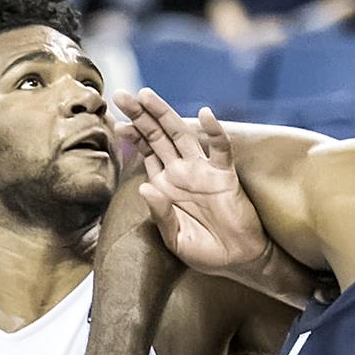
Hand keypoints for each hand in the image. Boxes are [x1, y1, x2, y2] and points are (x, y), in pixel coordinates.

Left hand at [114, 89, 271, 277]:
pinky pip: (220, 149)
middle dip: (140, 116)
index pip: (145, 152)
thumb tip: (145, 187)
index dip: (132, 136)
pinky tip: (205, 114)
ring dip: (164, 115)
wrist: (237, 260)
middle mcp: (181, 172)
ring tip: (146, 95)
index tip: (117, 123)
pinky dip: (214, 131)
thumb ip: (160, 214)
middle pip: (158, 136)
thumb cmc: (204, 250)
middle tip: (122, 95)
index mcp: (165, 184)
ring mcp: (202, 171)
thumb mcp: (174, 238)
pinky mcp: (224, 176)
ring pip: (182, 135)